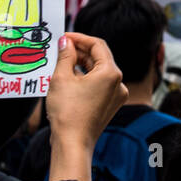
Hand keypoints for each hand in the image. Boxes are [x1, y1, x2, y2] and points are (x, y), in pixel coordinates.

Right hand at [46, 33, 126, 150]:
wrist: (73, 144)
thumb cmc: (68, 113)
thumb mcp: (61, 78)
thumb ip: (65, 55)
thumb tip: (66, 42)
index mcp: (111, 73)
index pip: (97, 44)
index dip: (79, 38)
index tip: (64, 37)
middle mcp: (119, 83)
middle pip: (99, 57)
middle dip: (80, 51)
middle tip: (61, 48)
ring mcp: (116, 96)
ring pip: (99, 71)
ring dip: (82, 64)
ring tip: (62, 63)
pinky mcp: (110, 105)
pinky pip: (99, 85)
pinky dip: (86, 78)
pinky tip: (70, 78)